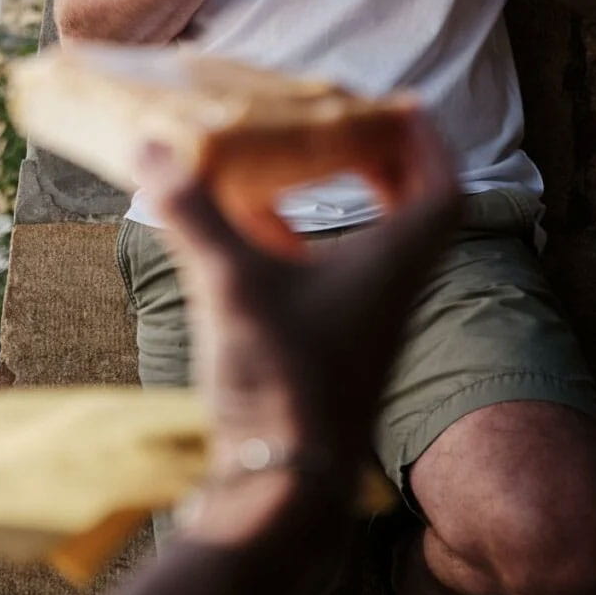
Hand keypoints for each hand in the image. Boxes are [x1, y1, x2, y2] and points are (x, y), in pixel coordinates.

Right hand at [135, 110, 459, 544]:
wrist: (284, 489)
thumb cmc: (280, 382)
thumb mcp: (231, 284)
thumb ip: (193, 212)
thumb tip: (152, 145)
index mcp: (393, 265)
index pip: (443, 187)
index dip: (426, 140)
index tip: (395, 105)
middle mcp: (392, 293)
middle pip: (418, 212)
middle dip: (388, 163)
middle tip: (349, 130)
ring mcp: (365, 325)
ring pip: (377, 249)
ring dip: (349, 204)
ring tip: (299, 169)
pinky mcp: (333, 351)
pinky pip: (337, 281)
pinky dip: (307, 246)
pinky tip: (254, 235)